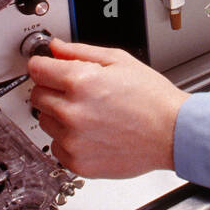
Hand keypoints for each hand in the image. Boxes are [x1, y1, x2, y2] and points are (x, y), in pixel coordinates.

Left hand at [27, 37, 187, 178]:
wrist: (172, 133)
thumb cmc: (152, 98)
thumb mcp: (120, 61)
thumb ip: (81, 52)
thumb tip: (56, 48)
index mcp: (81, 81)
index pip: (37, 69)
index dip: (43, 65)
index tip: (47, 67)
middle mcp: (72, 111)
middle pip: (36, 95)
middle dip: (51, 88)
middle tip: (76, 91)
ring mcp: (73, 139)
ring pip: (44, 121)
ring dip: (58, 114)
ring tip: (89, 112)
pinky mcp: (77, 162)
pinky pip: (56, 146)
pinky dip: (68, 139)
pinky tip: (91, 131)